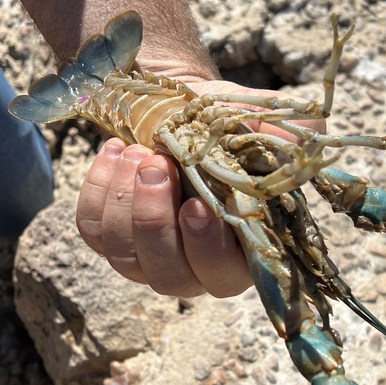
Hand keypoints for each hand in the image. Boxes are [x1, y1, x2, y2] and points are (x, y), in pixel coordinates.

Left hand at [75, 79, 321, 298]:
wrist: (184, 108)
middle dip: (156, 221)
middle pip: (169, 275)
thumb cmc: (229, 125)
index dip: (207, 248)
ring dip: (124, 203)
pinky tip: (115, 152)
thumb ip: (283, 142)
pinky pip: (93, 231)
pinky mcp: (110, 237)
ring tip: (135, 152)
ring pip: (126, 256)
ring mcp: (148, 257)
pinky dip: (97, 190)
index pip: (223, 276)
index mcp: (240, 253)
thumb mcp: (264, 125)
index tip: (196, 203)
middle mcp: (193, 268)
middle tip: (157, 165)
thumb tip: (291, 155)